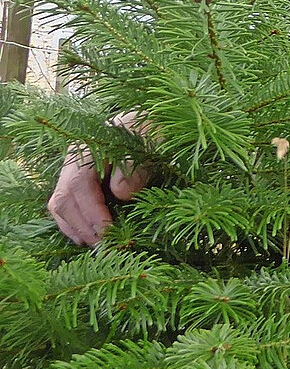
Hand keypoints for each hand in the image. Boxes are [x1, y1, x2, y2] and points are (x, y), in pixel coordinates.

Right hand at [47, 111, 150, 246]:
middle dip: (83, 226)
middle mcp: (73, 160)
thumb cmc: (150, 131)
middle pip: (64, 198)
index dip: (91, 212)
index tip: (108, 232)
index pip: (79, 185)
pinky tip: (87, 237)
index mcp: (88, 149)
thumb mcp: (151, 143)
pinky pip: (64, 205)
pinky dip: (73, 223)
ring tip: (96, 246)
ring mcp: (72, 171)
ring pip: (59, 204)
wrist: (146, 122)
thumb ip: (137, 167)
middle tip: (105, 247)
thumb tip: (121, 194)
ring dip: (76, 228)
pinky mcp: (77, 180)